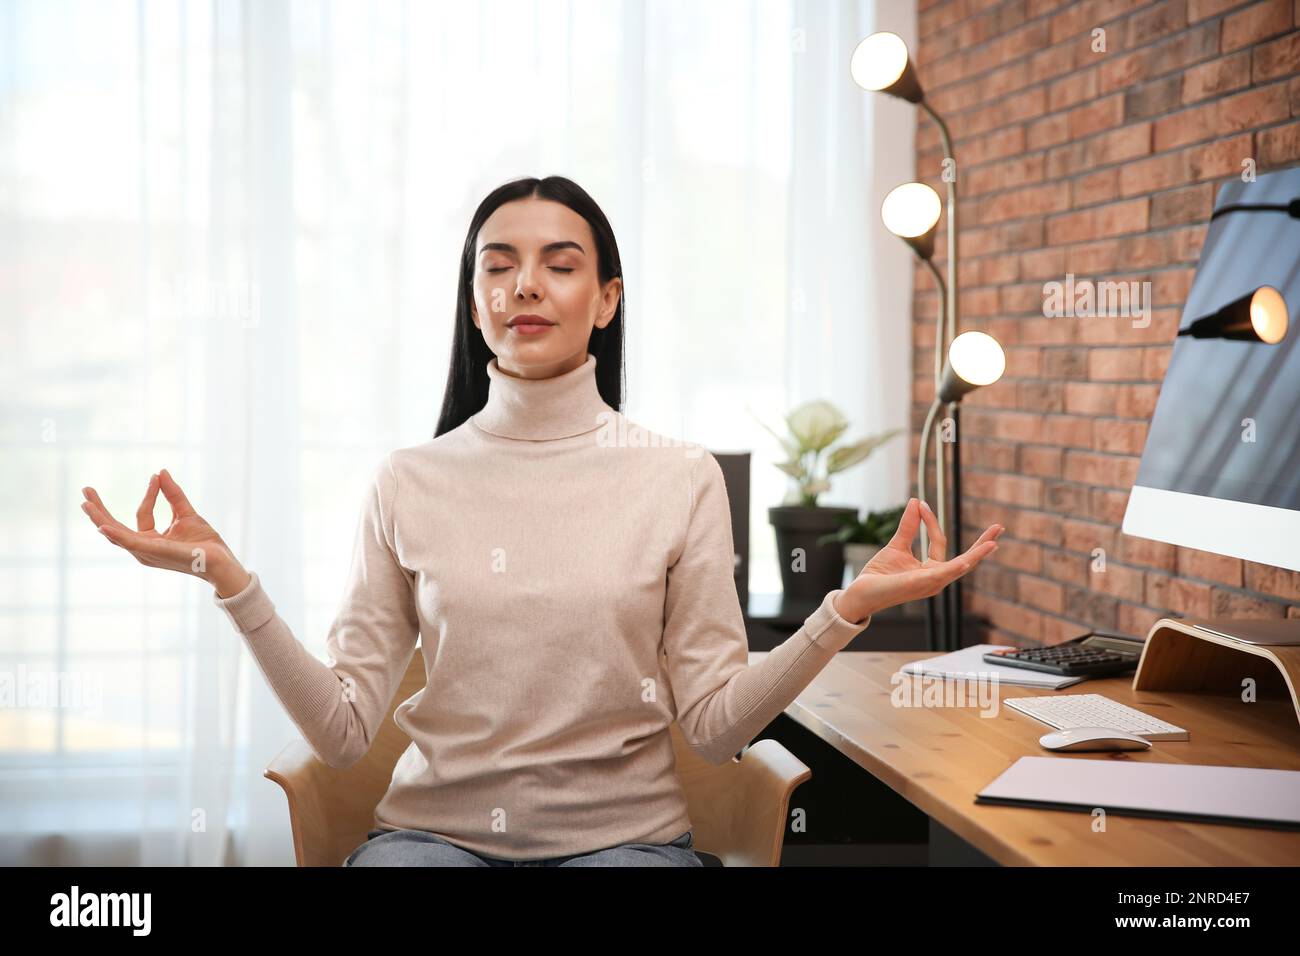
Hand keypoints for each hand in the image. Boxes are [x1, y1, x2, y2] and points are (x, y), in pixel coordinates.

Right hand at [80, 469, 248, 594]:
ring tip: (86, 502)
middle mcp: (144, 548)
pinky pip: (131, 543)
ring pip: (116, 534)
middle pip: (115, 527)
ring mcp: (146, 552)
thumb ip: (173, 494)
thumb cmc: (205, 542)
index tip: (156, 476)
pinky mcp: (153, 552)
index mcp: (151, 540)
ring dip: (100, 517)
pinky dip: (116, 535)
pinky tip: (102, 526)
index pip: (142, 513)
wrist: (221, 560)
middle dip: (99, 509)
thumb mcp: (186, 512)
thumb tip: (160, 471)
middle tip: (85, 490)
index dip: (149, 493)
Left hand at [834, 497, 1002, 622]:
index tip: (920, 504)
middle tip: (999, 528)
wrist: (860, 593)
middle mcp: (935, 579)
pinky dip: (957, 566)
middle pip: (965, 560)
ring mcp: (931, 583)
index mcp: (930, 570)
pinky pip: (943, 574)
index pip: (940, 542)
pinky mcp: (921, 584)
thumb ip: (909, 526)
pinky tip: (968, 559)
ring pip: (960, 567)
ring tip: (993, 542)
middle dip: (982, 545)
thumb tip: (916, 502)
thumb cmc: (878, 576)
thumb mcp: (897, 545)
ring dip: (977, 554)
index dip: (931, 521)